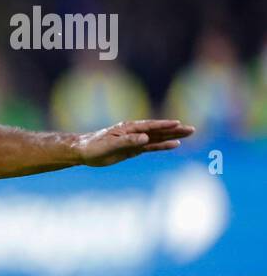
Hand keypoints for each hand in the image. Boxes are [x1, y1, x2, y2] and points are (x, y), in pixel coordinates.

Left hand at [77, 119, 195, 166]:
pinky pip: (151, 147)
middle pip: (158, 130)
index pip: (150, 126)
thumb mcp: (110, 144)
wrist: (83, 152)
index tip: (179, 123)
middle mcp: (134, 132)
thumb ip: (128, 141)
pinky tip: (174, 145)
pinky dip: (162, 146)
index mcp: (128, 128)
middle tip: (192, 129)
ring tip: (188, 135)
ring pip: (157, 138)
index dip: (165, 125)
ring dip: (172, 137)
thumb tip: (145, 138)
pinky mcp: (133, 149)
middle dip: (175, 130)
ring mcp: (135, 140)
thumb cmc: (94, 146)